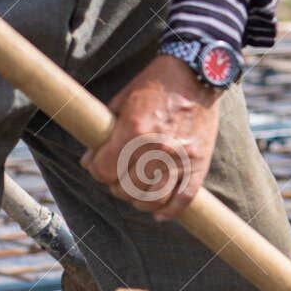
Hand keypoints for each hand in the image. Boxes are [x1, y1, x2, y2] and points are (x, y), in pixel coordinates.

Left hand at [82, 54, 219, 220]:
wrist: (194, 76)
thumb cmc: (155, 85)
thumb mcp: (122, 102)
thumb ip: (107, 132)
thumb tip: (92, 159)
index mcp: (133, 131)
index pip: (104, 171)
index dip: (96, 171)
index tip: (97, 166)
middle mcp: (155, 149)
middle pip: (126, 188)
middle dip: (116, 185)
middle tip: (117, 179)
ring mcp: (179, 159)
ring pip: (152, 199)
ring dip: (139, 201)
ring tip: (136, 195)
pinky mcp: (198, 164)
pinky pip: (184, 199)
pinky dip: (170, 211)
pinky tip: (160, 214)